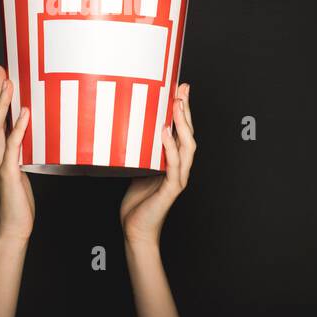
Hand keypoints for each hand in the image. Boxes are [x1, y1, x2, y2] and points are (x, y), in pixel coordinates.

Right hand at [0, 65, 33, 244]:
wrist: (12, 228)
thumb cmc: (18, 202)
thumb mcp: (19, 171)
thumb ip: (21, 153)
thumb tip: (30, 136)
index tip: (1, 75)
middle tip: (0, 69)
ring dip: (3, 103)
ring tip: (9, 83)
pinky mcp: (8, 173)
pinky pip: (13, 146)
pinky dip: (18, 128)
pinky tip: (24, 113)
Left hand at [120, 82, 195, 245]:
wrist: (136, 229)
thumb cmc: (137, 201)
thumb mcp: (137, 167)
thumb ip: (140, 150)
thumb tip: (127, 128)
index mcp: (174, 161)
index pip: (182, 130)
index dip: (182, 109)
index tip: (179, 87)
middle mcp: (180, 167)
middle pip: (189, 133)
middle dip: (186, 109)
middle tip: (183, 87)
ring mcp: (178, 178)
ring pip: (187, 146)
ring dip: (183, 123)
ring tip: (177, 104)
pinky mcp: (171, 189)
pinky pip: (174, 164)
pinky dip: (170, 146)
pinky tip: (166, 132)